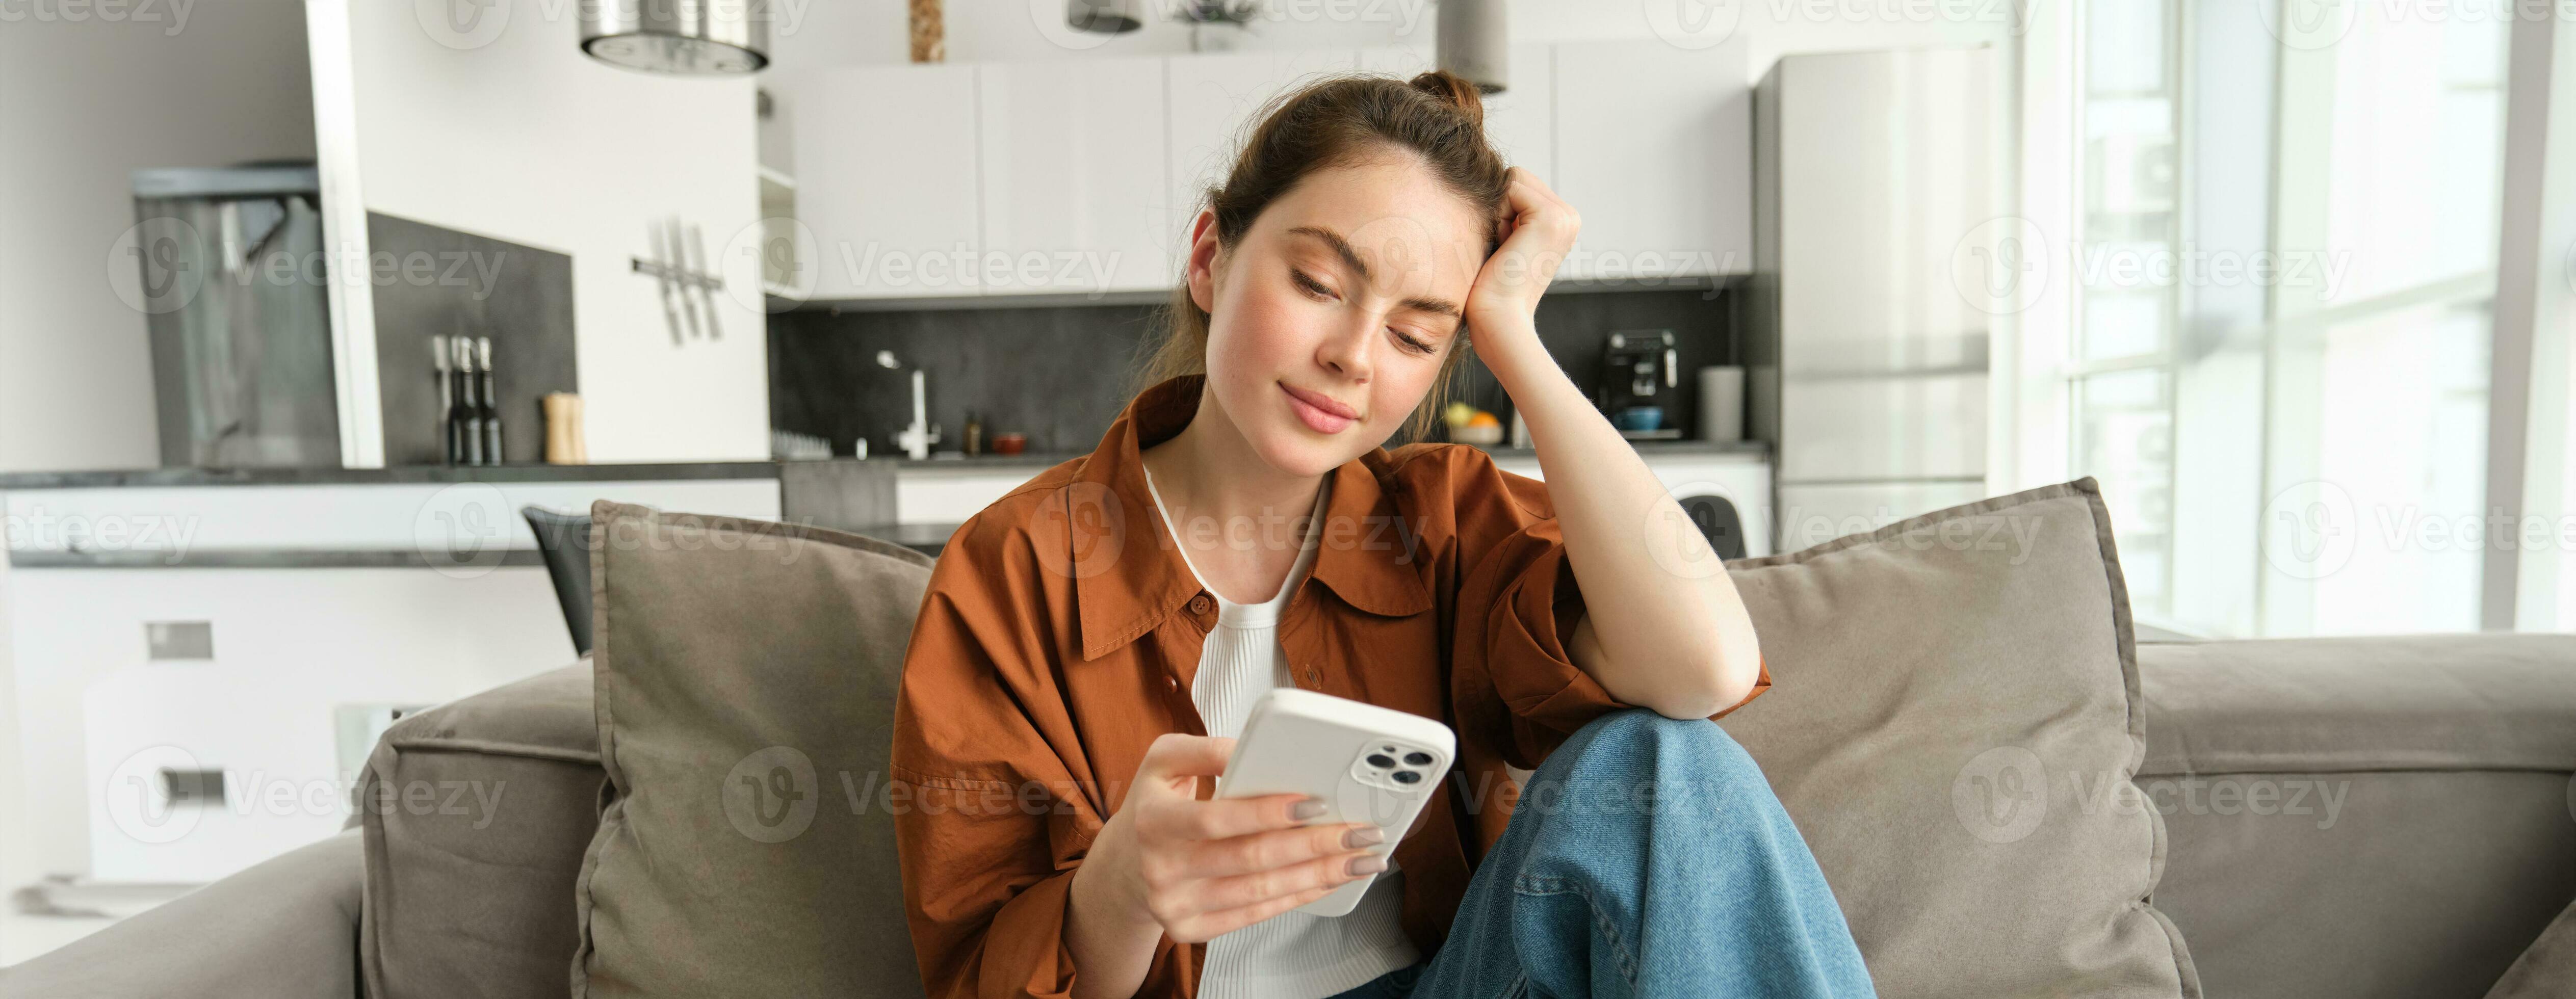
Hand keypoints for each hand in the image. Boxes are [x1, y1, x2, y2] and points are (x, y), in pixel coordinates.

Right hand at [1075, 733, 1385, 943]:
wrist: (1124, 863)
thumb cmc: (1155, 804)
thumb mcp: (1164, 760)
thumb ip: (1207, 748)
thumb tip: (1253, 746)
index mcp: (1155, 821)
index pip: (1218, 819)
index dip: (1268, 812)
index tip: (1316, 801)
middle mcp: (1162, 869)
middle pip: (1250, 859)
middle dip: (1314, 844)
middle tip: (1360, 831)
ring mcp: (1175, 905)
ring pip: (1260, 892)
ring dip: (1318, 875)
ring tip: (1359, 858)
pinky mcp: (1190, 929)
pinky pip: (1254, 916)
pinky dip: (1297, 897)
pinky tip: (1327, 881)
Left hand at [1463, 167, 1580, 340]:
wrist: (1498, 319)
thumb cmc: (1490, 289)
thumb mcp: (1503, 241)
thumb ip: (1507, 211)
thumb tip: (1487, 178)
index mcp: (1561, 223)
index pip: (1519, 185)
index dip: (1499, 210)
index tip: (1502, 249)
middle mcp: (1569, 217)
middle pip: (1517, 177)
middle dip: (1499, 207)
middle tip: (1502, 248)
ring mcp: (1564, 216)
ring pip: (1512, 179)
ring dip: (1497, 211)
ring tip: (1503, 248)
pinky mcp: (1550, 216)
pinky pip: (1510, 186)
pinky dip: (1497, 214)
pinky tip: (1503, 244)